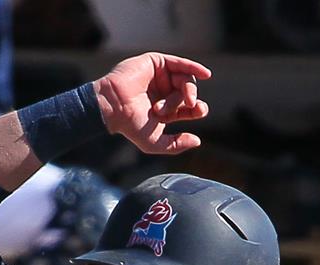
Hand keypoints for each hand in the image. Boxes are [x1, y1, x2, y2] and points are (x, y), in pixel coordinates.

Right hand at [93, 52, 211, 155]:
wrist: (113, 107)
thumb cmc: (130, 125)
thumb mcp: (154, 142)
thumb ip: (175, 145)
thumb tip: (197, 141)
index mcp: (164, 110)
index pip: (187, 109)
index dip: (196, 109)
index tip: (199, 111)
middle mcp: (163, 92)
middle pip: (187, 92)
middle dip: (191, 98)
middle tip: (190, 105)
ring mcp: (159, 77)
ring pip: (184, 78)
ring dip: (188, 89)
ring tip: (186, 98)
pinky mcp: (155, 63)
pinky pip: (179, 63)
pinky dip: (193, 67)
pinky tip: (206, 74)